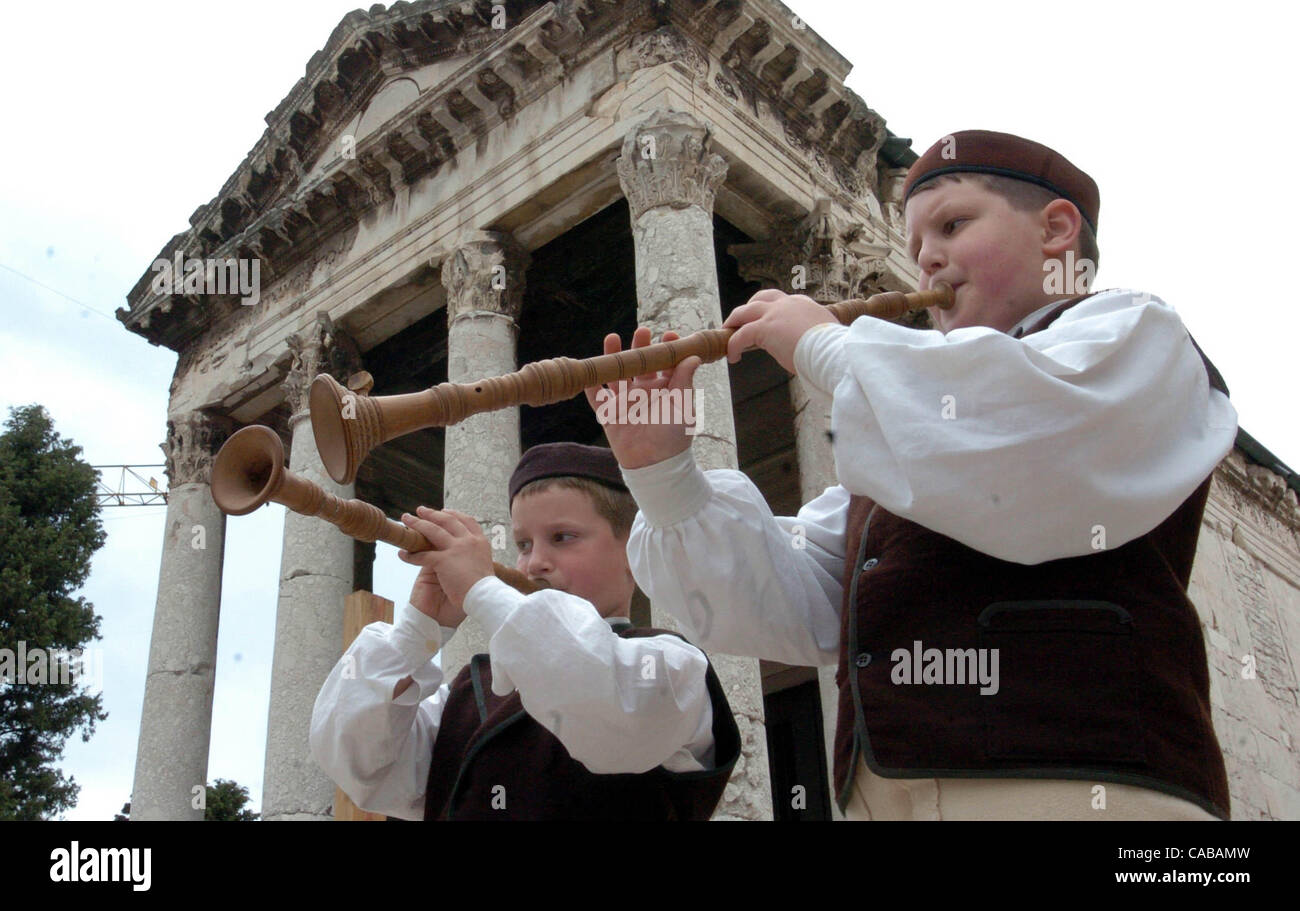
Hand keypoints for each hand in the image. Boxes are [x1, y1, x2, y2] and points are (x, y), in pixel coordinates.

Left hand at [397, 506, 494, 616]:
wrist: (484, 597)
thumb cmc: (484, 588)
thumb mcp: (482, 564)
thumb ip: (473, 556)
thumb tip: (465, 556)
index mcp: (480, 542)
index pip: (467, 521)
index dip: (454, 514)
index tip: (445, 511)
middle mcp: (468, 541)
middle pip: (448, 521)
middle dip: (432, 514)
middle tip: (421, 510)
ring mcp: (456, 549)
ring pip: (433, 531)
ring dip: (418, 523)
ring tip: (406, 519)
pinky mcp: (444, 560)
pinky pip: (423, 555)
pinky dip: (410, 555)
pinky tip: (402, 554)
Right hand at [583, 327, 700, 469]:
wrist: (655, 464)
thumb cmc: (674, 436)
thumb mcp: (682, 406)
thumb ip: (684, 381)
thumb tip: (693, 356)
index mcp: (664, 389)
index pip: (665, 363)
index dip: (666, 348)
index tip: (670, 335)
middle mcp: (643, 392)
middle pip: (639, 364)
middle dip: (640, 347)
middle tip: (642, 332)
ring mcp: (625, 402)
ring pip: (616, 374)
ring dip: (614, 357)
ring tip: (612, 337)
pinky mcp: (609, 414)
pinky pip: (596, 397)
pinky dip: (591, 384)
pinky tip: (591, 370)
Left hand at [723, 290, 836, 373]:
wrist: (831, 351)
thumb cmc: (833, 350)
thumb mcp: (824, 336)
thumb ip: (815, 336)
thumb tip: (815, 348)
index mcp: (803, 304)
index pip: (782, 301)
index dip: (771, 310)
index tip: (767, 321)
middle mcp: (787, 304)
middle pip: (760, 298)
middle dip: (748, 308)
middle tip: (741, 321)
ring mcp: (774, 314)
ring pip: (744, 312)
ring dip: (734, 322)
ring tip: (728, 334)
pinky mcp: (763, 328)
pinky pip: (740, 335)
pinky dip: (733, 345)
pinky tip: (733, 357)